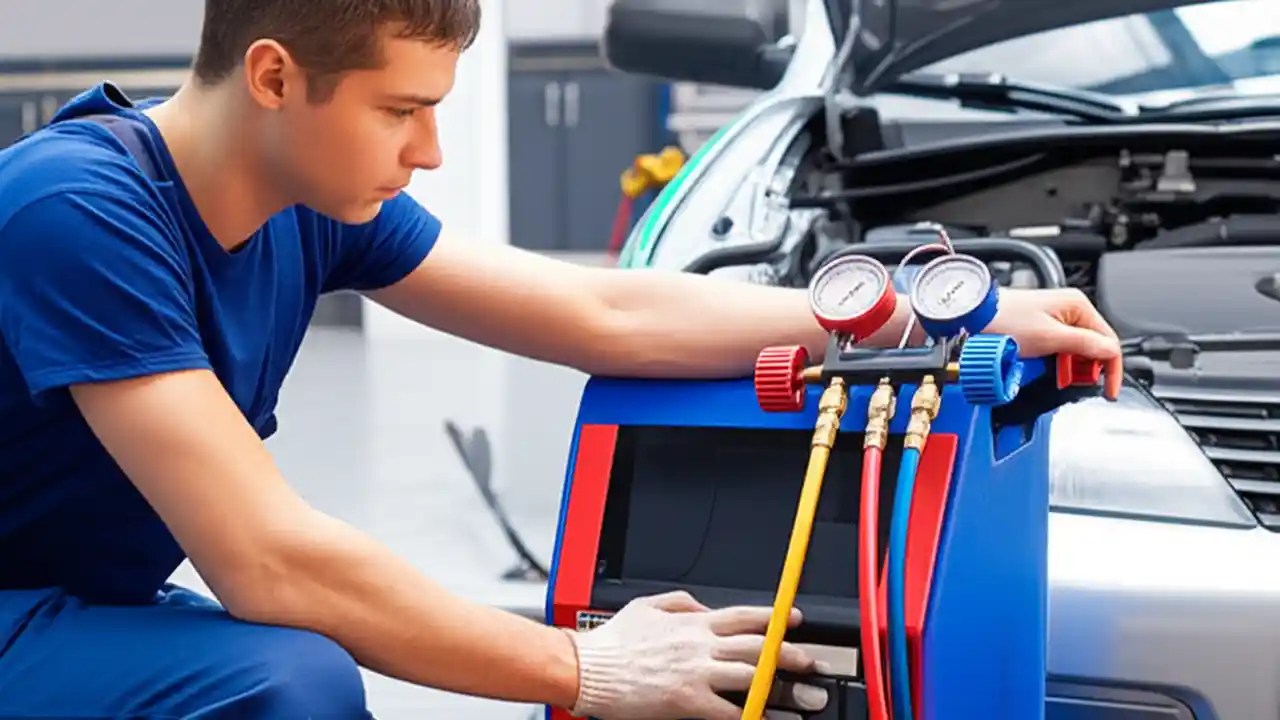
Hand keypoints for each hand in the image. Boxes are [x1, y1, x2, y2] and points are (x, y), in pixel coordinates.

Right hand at [566, 591, 829, 719]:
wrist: (588, 669)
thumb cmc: (611, 642)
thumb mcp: (646, 606)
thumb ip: (679, 602)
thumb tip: (702, 607)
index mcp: (692, 622)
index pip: (744, 615)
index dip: (775, 617)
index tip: (795, 620)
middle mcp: (700, 645)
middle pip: (758, 646)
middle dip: (790, 653)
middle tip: (811, 662)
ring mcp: (696, 673)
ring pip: (752, 677)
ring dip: (782, 687)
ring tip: (804, 697)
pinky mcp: (688, 701)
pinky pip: (730, 711)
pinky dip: (752, 715)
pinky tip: (765, 718)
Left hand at [986, 288, 1122, 399]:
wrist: (974, 317)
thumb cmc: (1005, 320)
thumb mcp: (1050, 338)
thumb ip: (1084, 345)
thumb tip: (1110, 354)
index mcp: (1078, 306)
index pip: (1109, 341)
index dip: (1111, 369)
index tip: (1108, 391)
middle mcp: (1070, 309)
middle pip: (1094, 346)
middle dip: (1090, 367)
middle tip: (1078, 383)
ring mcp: (1056, 318)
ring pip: (1078, 349)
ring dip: (1074, 366)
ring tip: (1063, 377)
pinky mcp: (1043, 328)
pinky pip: (1062, 348)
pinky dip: (1061, 361)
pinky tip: (1054, 369)